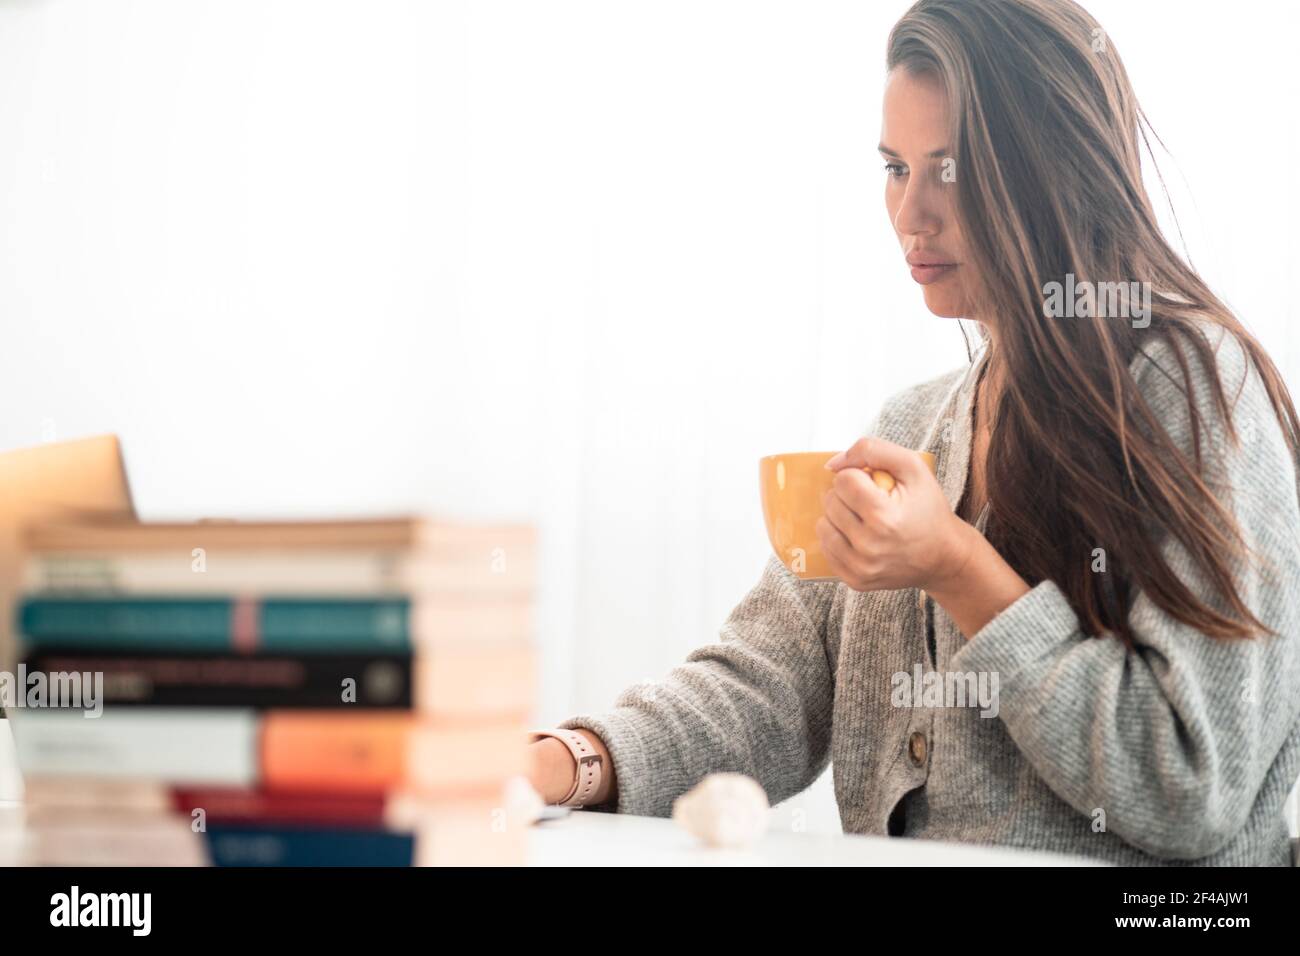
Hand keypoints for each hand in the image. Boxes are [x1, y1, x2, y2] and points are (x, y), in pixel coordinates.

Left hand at [818, 436, 974, 592]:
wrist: (943, 556)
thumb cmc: (928, 509)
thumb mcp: (913, 467)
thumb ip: (873, 450)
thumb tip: (833, 463)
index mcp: (884, 518)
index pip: (844, 481)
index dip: (857, 476)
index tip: (874, 484)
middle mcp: (870, 547)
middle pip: (830, 502)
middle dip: (847, 495)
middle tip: (871, 501)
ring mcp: (861, 567)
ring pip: (823, 525)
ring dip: (839, 516)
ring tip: (863, 517)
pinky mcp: (855, 580)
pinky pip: (826, 548)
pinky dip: (838, 537)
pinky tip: (858, 534)